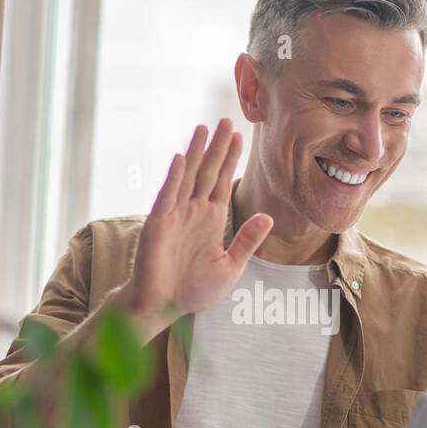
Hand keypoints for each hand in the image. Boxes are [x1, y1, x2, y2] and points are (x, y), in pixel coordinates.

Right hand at [120, 119, 272, 339]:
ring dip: (196, 153)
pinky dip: (174, 177)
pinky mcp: (158, 224)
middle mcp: (193, 212)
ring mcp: (174, 216)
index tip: (241, 136)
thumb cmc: (193, 291)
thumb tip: (268, 216)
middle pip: (207, 172)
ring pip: (188, 177)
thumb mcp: (230, 266)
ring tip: (204, 128)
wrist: (163, 308)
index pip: (222, 182)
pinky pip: (167, 197)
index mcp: (211, 220)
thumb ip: (247, 240)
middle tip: (226, 120)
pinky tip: (183, 158)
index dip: (231, 159)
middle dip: (218, 147)